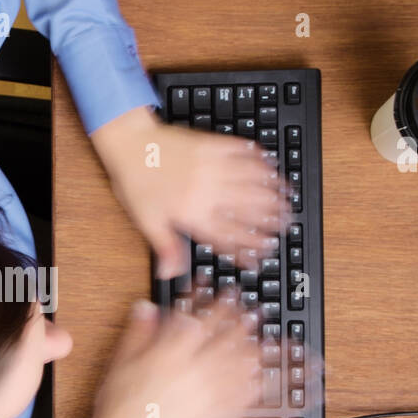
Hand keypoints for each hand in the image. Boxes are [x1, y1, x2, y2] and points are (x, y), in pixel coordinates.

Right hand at [77, 297, 263, 417]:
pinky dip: (250, 391)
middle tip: (255, 315)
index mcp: (172, 354)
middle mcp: (194, 372)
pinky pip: (237, 401)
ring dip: (252, 355)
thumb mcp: (122, 360)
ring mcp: (205, 394)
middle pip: (227, 343)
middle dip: (243, 326)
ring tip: (263, 345)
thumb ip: (138, 332)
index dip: (219, 306)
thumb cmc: (120, 404)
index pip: (203, 322)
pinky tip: (258, 384)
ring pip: (237, 370)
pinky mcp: (209, 416)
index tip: (230, 296)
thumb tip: (146, 307)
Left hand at [91, 106, 290, 277]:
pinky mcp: (211, 145)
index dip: (249, 246)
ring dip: (272, 189)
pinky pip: (242, 152)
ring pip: (251, 180)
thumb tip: (170, 273)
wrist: (131, 144)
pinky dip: (259, 158)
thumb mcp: (147, 222)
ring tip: (287, 197)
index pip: (228, 234)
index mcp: (192, 213)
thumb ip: (165, 248)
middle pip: (248, 207)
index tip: (263, 252)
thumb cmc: (135, 183)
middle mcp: (207, 190)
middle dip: (270, 217)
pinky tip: (270, 163)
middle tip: (286, 223)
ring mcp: (212, 166)